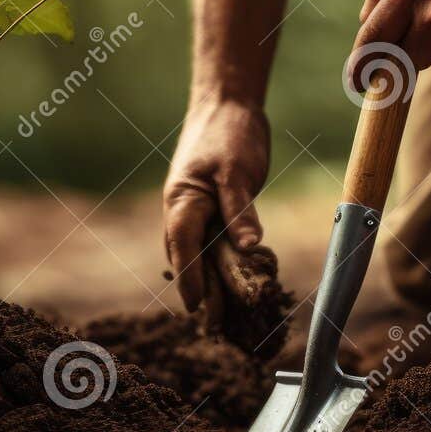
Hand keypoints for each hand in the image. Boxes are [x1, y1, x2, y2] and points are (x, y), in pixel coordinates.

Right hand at [163, 97, 270, 311]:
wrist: (226, 102)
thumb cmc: (228, 131)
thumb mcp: (237, 170)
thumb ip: (241, 209)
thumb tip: (247, 247)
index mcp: (183, 200)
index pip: (184, 247)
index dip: (190, 279)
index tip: (197, 308)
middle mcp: (184, 210)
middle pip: (189, 259)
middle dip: (199, 293)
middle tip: (213, 329)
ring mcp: (196, 210)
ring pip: (200, 255)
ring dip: (209, 284)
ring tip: (220, 318)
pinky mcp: (211, 209)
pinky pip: (212, 244)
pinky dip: (220, 265)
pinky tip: (230, 286)